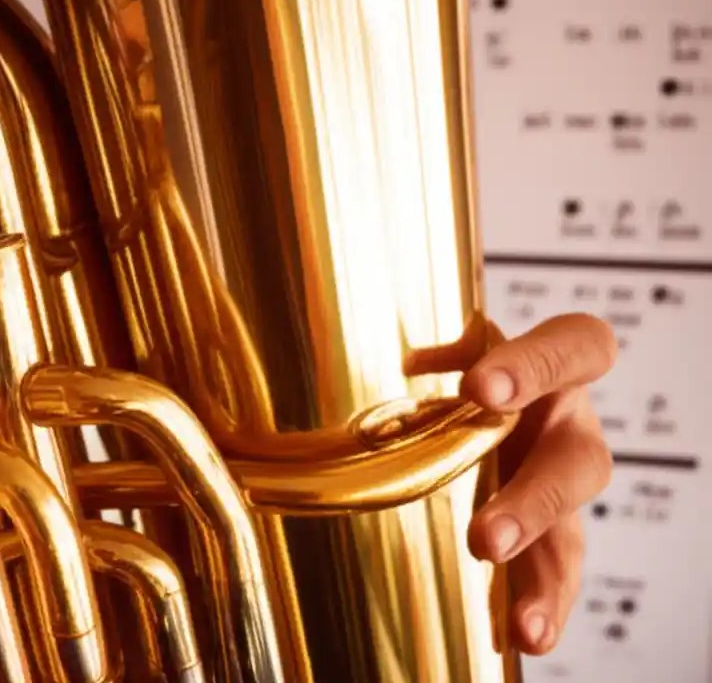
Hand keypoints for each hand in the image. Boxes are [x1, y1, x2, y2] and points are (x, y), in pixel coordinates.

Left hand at [407, 313, 616, 655]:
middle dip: (533, 501)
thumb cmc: (463, 367)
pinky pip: (556, 573)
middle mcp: (566, 425)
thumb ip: (438, 352)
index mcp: (552, 368)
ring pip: (569, 532)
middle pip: (576, 460)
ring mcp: (559, 482)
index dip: (536, 366)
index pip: (577, 347)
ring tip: (524, 624)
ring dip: (544, 579)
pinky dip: (540, 605)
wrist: (474, 399)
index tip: (479, 389)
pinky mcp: (550, 532)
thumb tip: (407, 360)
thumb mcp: (455, 349)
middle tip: (486, 539)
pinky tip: (525, 637)